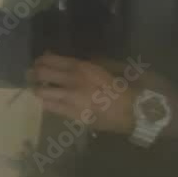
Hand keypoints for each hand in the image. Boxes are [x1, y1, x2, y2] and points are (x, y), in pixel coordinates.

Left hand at [29, 55, 177, 137]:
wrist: (144, 113)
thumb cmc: (135, 86)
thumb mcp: (118, 66)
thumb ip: (98, 62)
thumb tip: (83, 59)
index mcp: (85, 67)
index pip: (54, 60)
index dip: (43, 59)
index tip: (40, 59)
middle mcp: (75, 82)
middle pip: (44, 74)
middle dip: (35, 72)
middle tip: (33, 72)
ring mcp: (73, 101)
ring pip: (44, 93)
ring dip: (38, 88)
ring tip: (36, 87)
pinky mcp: (77, 117)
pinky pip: (54, 109)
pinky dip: (47, 103)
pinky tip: (46, 101)